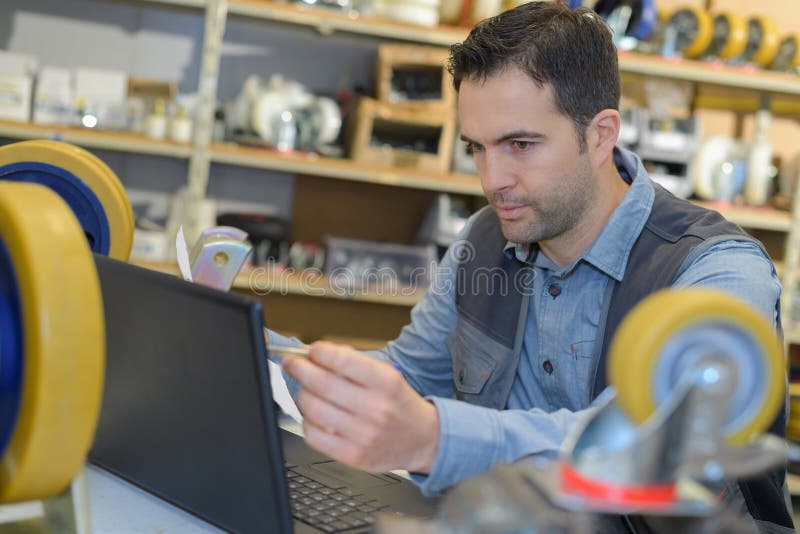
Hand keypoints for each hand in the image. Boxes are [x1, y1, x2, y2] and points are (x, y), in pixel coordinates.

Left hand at [282, 341, 439, 473]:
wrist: (422, 440)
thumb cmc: (399, 404)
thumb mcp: (387, 375)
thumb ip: (354, 363)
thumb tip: (318, 353)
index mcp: (386, 382)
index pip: (342, 359)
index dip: (319, 352)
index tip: (311, 350)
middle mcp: (376, 408)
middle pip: (321, 383)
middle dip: (299, 368)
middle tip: (292, 364)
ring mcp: (363, 434)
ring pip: (313, 408)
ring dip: (302, 394)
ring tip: (306, 390)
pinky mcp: (353, 456)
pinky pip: (314, 435)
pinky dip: (307, 421)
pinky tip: (313, 415)